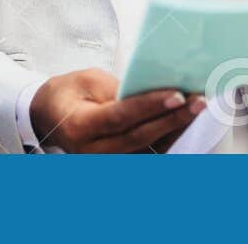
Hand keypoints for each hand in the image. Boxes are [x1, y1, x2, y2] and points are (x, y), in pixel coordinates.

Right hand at [29, 68, 204, 152]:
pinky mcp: (117, 166)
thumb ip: (119, 89)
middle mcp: (92, 153)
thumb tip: (156, 89)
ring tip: (197, 112)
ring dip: (176, 132)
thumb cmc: (70, 94)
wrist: (50, 116)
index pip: (120, 117)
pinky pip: (147, 157)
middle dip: (172, 120)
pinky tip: (185, 126)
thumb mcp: (89, 80)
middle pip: (139, 138)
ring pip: (148, 153)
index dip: (150, 107)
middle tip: (198, 102)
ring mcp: (105, 164)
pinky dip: (168, 142)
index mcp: (80, 127)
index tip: (178, 95)